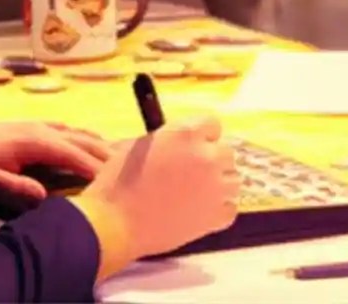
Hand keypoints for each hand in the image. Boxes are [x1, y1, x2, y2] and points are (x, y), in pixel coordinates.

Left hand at [0, 121, 110, 208]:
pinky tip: (89, 145)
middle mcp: (41, 129)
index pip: (73, 154)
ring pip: (77, 132)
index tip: (115, 181)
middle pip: (82, 139)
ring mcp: (37, 125)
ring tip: (118, 158)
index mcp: (34, 141)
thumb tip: (47, 196)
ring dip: (97, 144)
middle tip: (129, 170)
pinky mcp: (32, 127)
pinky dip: (83, 138)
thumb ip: (16, 187)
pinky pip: (67, 130)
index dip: (95, 167)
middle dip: (105, 153)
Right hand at [76, 116, 239, 260]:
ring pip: (232, 179)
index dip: (202, 135)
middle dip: (210, 160)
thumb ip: (171, 138)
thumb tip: (184, 141)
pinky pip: (230, 207)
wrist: (115, 223)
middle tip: (190, 174)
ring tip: (193, 194)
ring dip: (217, 184)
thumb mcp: (142, 145)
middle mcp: (206, 156)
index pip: (212, 123)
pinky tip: (198, 211)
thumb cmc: (119, 183)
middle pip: (225, 151)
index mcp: (186, 134)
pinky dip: (218, 210)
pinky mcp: (217, 215)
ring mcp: (215, 187)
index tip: (193, 146)